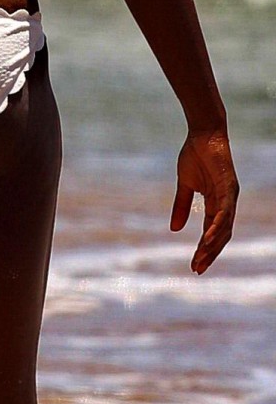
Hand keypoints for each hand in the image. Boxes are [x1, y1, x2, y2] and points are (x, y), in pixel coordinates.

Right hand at [170, 128, 238, 273]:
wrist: (203, 134)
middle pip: (220, 236)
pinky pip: (225, 212)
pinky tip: (208, 239)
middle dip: (209, 254)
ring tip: (201, 259)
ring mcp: (229, 196)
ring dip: (213, 245)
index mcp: (216, 203)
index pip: (211, 233)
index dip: (203, 250)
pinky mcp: (229, 187)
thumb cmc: (195, 156)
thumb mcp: (184, 185)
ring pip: (224, 228)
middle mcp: (226, 203)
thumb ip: (181, 206)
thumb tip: (174, 229)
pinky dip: (218, 226)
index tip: (193, 266)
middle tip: (197, 269)